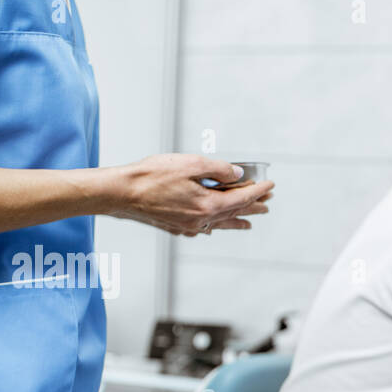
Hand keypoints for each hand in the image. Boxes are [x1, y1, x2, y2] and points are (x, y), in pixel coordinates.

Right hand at [107, 154, 274, 235]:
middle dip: (253, 207)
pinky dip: (214, 225)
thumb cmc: (150, 176)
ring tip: (250, 223)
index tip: (270, 187)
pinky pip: (203, 227)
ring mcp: (188, 226)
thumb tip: (237, 175)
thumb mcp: (190, 164)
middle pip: (234, 212)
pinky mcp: (176, 227)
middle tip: (267, 205)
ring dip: (237, 220)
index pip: (242, 198)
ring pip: (220, 223)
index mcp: (208, 205)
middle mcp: (201, 220)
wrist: (121, 193)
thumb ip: (218, 169)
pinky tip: (214, 226)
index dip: (258, 191)